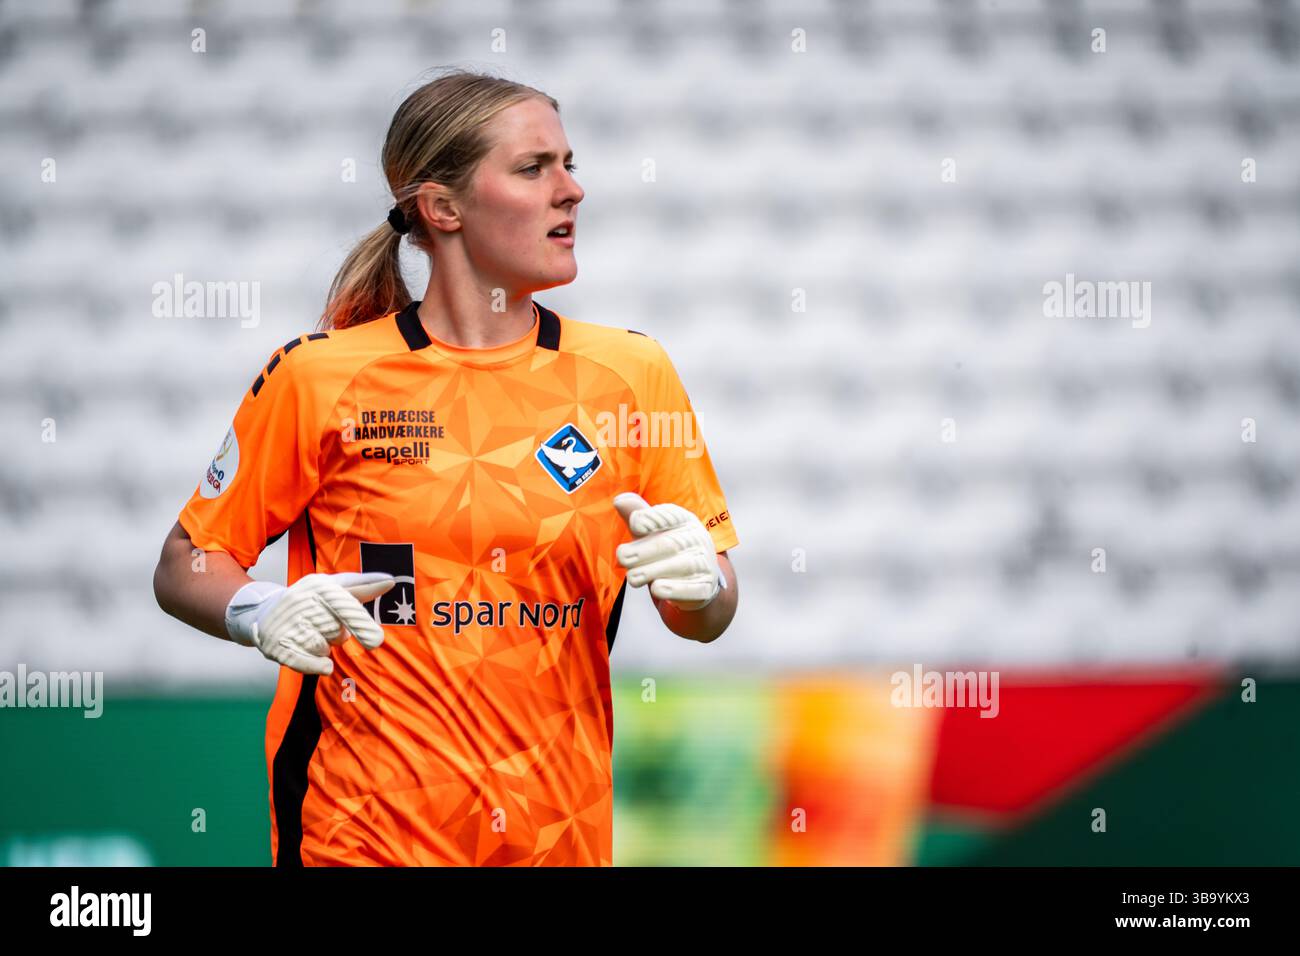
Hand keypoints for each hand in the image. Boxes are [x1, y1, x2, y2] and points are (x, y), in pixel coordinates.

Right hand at [224, 572, 395, 675]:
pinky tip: (323, 665)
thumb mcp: (333, 588)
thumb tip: (390, 581)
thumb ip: (363, 586)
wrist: (264, 612)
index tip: (377, 642)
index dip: (359, 622)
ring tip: (312, 635)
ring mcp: (286, 626)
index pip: (343, 606)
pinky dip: (317, 666)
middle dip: (339, 635)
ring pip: (324, 647)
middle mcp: (300, 604)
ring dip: (325, 646)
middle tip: (344, 636)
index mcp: (318, 587)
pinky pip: (307, 663)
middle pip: (337, 631)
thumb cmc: (311, 600)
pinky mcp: (277, 647)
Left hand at [613, 492, 724, 610]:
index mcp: (685, 521)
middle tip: (622, 557)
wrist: (695, 582)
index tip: (634, 524)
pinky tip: (657, 589)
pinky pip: (691, 589)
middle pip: (670, 543)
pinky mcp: (706, 588)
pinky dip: (674, 590)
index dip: (652, 518)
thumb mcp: (652, 533)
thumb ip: (638, 516)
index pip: (670, 515)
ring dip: (653, 571)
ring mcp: (705, 564)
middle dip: (643, 550)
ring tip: (633, 577)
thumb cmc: (667, 553)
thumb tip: (618, 500)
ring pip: (681, 565)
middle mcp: (698, 539)